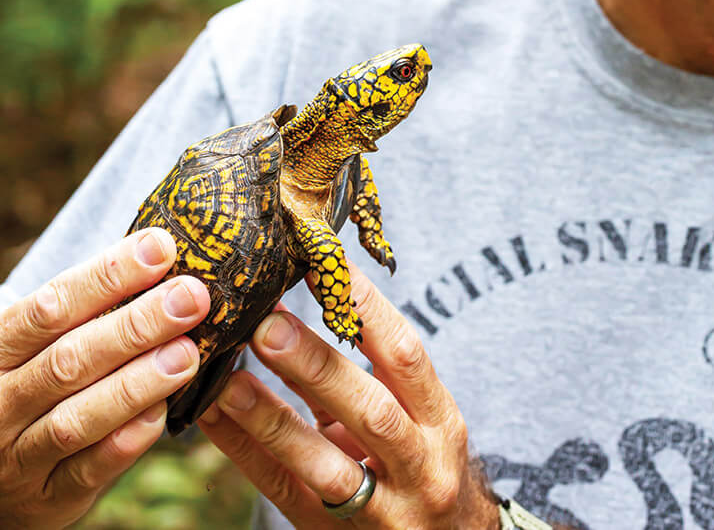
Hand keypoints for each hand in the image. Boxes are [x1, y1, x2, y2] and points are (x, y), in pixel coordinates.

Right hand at [0, 228, 209, 528]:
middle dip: (136, 325)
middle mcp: (1, 402)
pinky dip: (126, 441)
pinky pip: (88, 471)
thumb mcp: (43, 341)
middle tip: (192, 296)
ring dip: (136, 384)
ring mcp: (19, 456)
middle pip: (68, 360)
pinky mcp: (48, 498)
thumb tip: (166, 253)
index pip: (50, 307)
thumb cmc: (35, 378)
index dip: (107, 274)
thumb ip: (89, 310)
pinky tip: (162, 411)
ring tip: (187, 353)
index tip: (163, 246)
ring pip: (76, 419)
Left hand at [198, 263, 498, 528]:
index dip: (366, 309)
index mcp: (440, 420)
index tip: (324, 265)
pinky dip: (246, 453)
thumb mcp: (420, 418)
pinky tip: (215, 416)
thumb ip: (376, 372)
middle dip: (316, 365)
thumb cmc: (421, 463)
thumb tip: (315, 291)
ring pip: (325, 465)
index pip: (406, 356)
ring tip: (229, 378)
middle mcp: (419, 464)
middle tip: (268, 323)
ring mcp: (381, 510)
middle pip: (370, 411)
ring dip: (272, 417)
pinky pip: (285, 494)